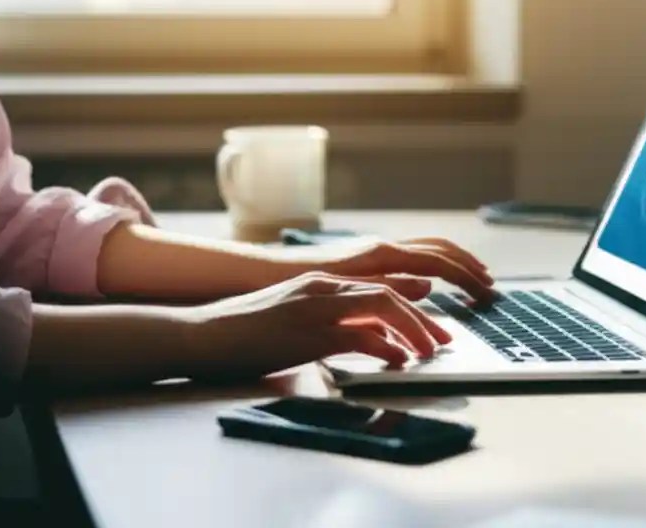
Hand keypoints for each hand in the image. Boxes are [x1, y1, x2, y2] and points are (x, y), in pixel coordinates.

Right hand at [184, 272, 453, 379]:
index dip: (411, 305)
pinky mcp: (306, 332)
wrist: (202, 334)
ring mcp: (314, 307)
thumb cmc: (245, 333)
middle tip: (443, 341)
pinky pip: (358, 335)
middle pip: (387, 294)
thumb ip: (338, 324)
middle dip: (421, 317)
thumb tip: (378, 340)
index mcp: (319, 282)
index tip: (432, 327)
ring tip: (429, 353)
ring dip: (411, 328)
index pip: (378, 286)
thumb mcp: (297, 321)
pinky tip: (397, 362)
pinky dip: (383, 347)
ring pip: (380, 307)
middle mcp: (321, 288)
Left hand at [318, 238, 496, 302]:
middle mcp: (381, 247)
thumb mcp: (349, 293)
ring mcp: (372, 251)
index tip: (489, 293)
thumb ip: (391, 288)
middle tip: (490, 285)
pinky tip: (432, 283)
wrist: (262, 275)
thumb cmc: (301, 284)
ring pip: (425, 249)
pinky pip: (409, 258)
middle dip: (467, 265)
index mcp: (383, 255)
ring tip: (470, 280)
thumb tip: (429, 285)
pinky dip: (432, 266)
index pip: (439, 261)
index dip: (467, 277)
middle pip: (438, 248)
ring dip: (452, 263)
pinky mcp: (363, 259)